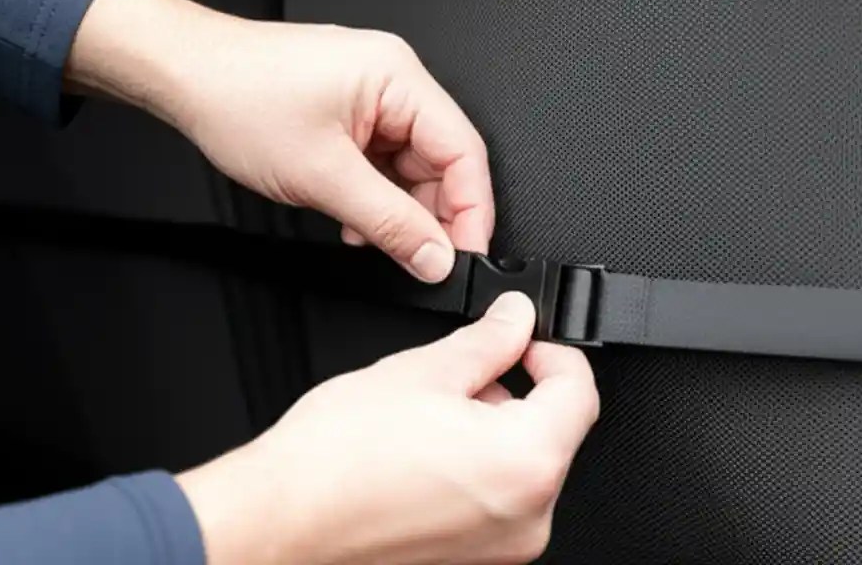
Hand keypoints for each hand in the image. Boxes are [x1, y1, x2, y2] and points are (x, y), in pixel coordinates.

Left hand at [67, 0, 494, 280]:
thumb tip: (434, 256)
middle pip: (441, 161)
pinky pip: (382, 160)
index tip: (463, 256)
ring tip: (373, 240)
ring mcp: (369, 94)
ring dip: (397, 210)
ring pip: (410, 166)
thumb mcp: (322, 176)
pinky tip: (354, 220)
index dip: (471, 211)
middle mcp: (392, 79)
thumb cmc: (236, 97)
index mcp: (399, 77)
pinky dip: (374, 196)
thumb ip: (387, 222)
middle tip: (420, 260)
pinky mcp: (348, 109)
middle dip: (430, 215)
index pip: (465, 152)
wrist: (182, 75)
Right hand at [176, 292, 599, 563]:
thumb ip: (487, 341)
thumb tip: (515, 320)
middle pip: (554, 431)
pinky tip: (426, 450)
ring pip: (524, 465)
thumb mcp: (422, 371)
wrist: (281, 519)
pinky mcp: (474, 560)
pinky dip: (476, 467)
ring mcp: (502, 547)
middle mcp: (527, 516)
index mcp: (526, 462)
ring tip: (430, 415)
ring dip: (494, 429)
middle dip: (517, 390)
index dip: (552, 351)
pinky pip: (497, 500)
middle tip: (466, 370)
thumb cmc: (335, 459)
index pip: (580, 391)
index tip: (526, 337)